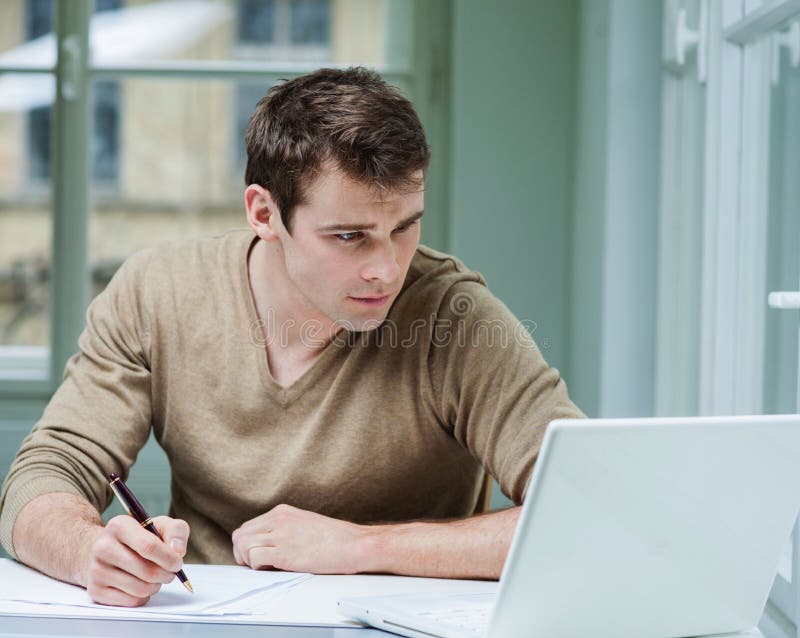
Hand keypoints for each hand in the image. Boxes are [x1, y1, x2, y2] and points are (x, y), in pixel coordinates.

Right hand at [83, 515, 189, 606]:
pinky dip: (144, 596)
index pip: (148, 546)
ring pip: (141, 589)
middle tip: (170, 572)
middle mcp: (103, 547)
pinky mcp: (96, 590)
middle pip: (147, 571)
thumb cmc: (138, 537)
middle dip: (166, 574)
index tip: (178, 563)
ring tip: (155, 577)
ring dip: (156, 586)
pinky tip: (141, 585)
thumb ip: (176, 531)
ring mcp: (97, 570)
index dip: (169, 558)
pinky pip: (131, 601)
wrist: (104, 549)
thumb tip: (178, 551)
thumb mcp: (159, 525)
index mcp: (120, 526)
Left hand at [232, 504, 370, 573]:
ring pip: (243, 546)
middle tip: (257, 565)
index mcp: (282, 511)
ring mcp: (281, 534)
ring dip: (249, 561)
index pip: (248, 527)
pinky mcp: (284, 552)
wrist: (353, 544)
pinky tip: (273, 569)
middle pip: (240, 535)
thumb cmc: (335, 538)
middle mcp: (278, 519)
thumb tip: (268, 543)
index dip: (247, 545)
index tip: (256, 556)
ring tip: (266, 567)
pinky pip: (254, 558)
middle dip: (243, 553)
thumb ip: (284, 528)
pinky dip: (258, 567)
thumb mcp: (304, 523)